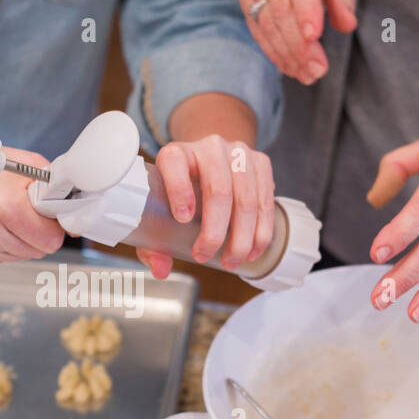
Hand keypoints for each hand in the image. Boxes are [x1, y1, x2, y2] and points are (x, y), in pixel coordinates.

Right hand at [0, 147, 64, 267]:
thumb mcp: (19, 163)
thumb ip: (52, 189)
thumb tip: (73, 224)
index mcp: (4, 205)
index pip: (51, 239)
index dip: (52, 225)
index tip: (43, 212)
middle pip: (39, 250)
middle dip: (37, 232)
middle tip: (20, 210)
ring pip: (21, 256)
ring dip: (19, 239)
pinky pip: (2, 259)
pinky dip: (1, 244)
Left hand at [136, 135, 274, 278]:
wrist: (210, 161)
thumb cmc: (181, 191)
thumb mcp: (159, 209)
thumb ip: (153, 242)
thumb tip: (162, 270)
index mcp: (176, 154)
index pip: (174, 163)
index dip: (178, 190)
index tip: (183, 219)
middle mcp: (208, 147)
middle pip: (218, 190)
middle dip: (214, 231)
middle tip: (205, 257)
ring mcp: (238, 152)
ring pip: (246, 199)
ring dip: (241, 237)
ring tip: (232, 261)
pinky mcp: (261, 161)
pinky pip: (265, 199)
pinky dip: (261, 230)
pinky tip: (253, 250)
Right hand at [236, 0, 359, 85]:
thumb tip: (346, 24)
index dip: (305, 9)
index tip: (313, 38)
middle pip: (281, 5)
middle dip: (298, 43)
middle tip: (316, 71)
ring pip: (267, 20)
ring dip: (286, 52)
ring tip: (307, 74)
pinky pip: (256, 26)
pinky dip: (273, 50)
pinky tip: (290, 66)